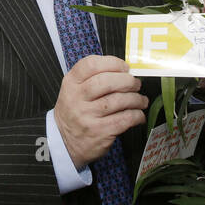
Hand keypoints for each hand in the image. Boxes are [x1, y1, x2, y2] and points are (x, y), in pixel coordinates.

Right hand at [54, 55, 148, 169]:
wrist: (64, 142)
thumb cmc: (74, 113)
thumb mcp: (73, 91)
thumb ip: (92, 78)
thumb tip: (125, 72)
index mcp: (71, 84)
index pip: (91, 65)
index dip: (113, 63)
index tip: (124, 67)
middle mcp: (77, 99)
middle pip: (106, 81)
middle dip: (128, 81)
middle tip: (136, 84)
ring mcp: (87, 116)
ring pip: (119, 100)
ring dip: (136, 99)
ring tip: (140, 100)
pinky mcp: (100, 132)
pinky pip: (125, 119)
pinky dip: (137, 115)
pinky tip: (137, 115)